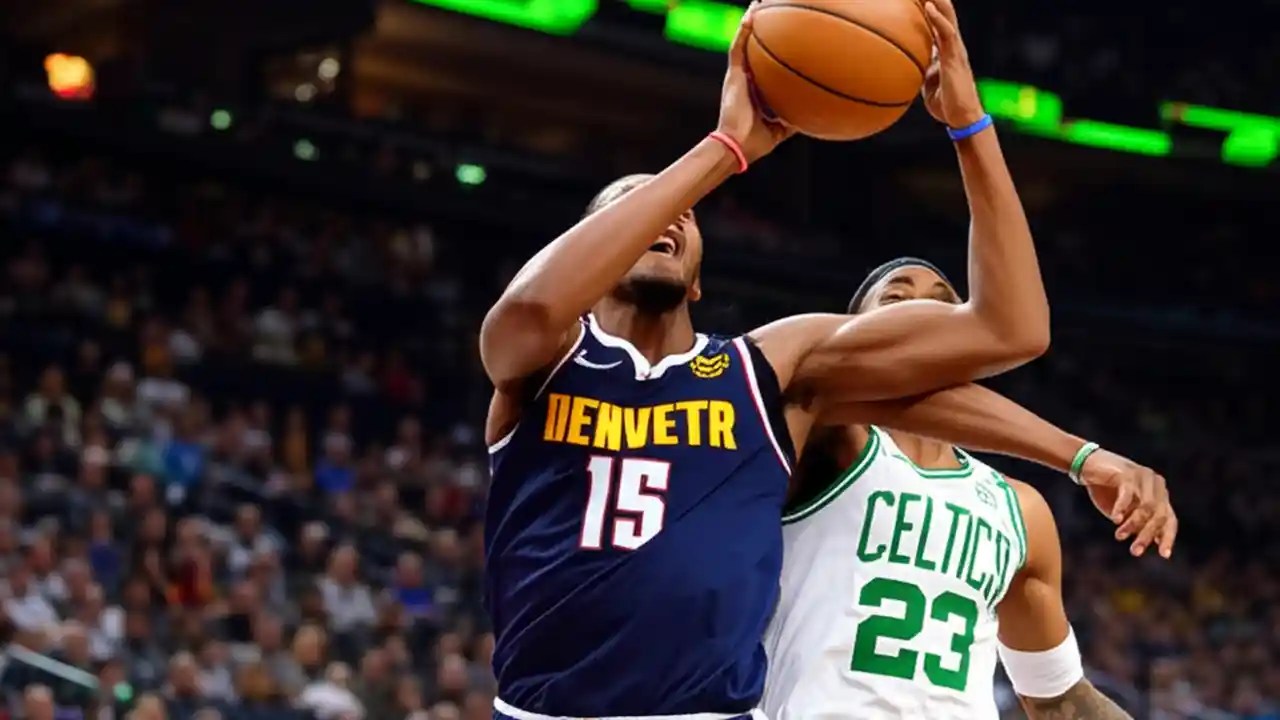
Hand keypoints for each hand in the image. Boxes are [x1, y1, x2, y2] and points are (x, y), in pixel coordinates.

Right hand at [717, 3, 793, 163]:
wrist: (738, 146)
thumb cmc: (756, 143)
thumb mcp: (783, 128)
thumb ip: (796, 117)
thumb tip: (817, 112)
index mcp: (756, 92)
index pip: (765, 68)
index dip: (772, 54)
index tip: (784, 40)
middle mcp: (746, 80)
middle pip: (754, 50)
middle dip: (761, 32)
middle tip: (770, 13)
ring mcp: (738, 76)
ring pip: (744, 43)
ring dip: (750, 23)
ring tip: (759, 4)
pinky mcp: (733, 75)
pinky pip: (738, 47)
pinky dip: (743, 30)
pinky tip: (752, 14)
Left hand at [919, 0, 985, 127]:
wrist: (961, 117)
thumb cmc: (945, 101)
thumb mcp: (928, 81)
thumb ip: (922, 67)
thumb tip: (910, 61)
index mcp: (945, 49)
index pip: (936, 22)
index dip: (928, 7)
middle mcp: (952, 45)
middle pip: (944, 14)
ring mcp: (955, 50)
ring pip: (947, 17)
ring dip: (938, 0)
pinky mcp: (955, 57)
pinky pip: (947, 34)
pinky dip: (938, 19)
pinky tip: (929, 7)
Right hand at [1078, 449, 1177, 557]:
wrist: (1087, 465)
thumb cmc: (1105, 490)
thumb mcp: (1124, 512)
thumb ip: (1137, 523)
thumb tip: (1150, 540)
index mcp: (1160, 495)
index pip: (1170, 520)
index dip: (1168, 537)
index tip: (1164, 555)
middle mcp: (1156, 485)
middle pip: (1160, 516)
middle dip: (1147, 535)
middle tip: (1135, 551)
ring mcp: (1143, 477)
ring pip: (1146, 507)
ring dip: (1133, 525)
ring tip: (1119, 536)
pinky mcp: (1127, 472)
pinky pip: (1128, 494)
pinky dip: (1122, 508)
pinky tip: (1115, 520)